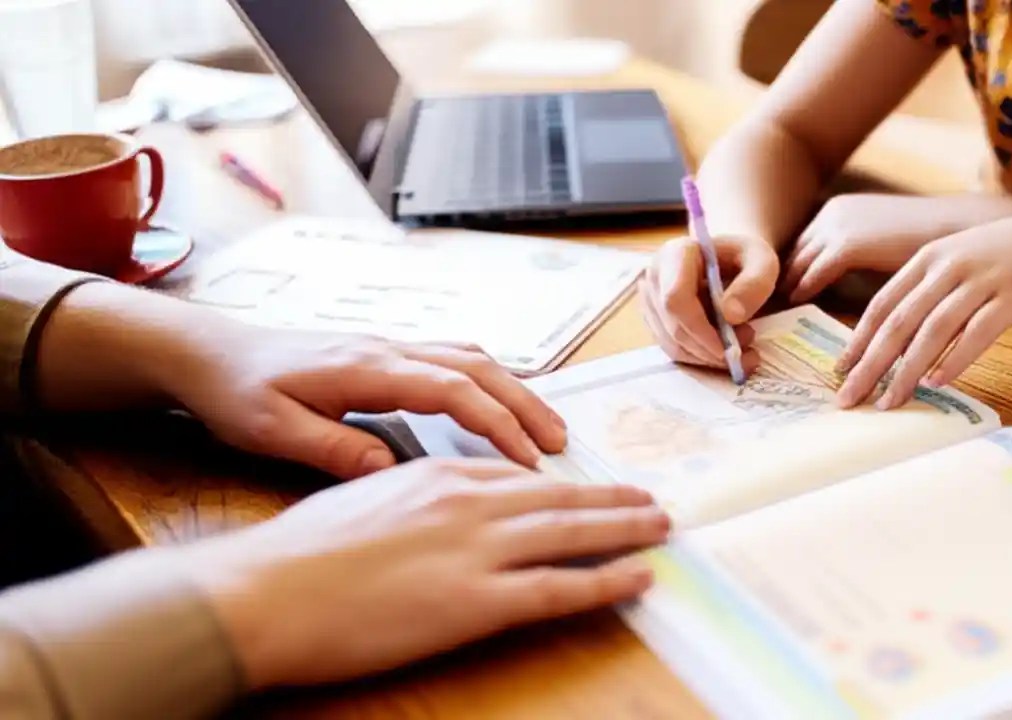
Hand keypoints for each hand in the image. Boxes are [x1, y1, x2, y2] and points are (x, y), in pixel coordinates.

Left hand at [169, 328, 565, 477]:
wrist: (210, 353)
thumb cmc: (237, 392)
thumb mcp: (274, 431)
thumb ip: (335, 449)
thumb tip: (394, 469)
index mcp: (367, 367)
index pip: (452, 390)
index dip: (497, 423)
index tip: (528, 460)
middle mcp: (388, 348)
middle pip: (477, 366)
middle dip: (524, 403)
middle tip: (559, 444)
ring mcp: (389, 346)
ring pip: (470, 357)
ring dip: (513, 390)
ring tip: (544, 428)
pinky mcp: (385, 354)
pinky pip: (452, 359)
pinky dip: (488, 381)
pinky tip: (498, 405)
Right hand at [182, 458, 669, 688]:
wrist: (265, 593)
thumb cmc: (297, 555)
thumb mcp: (360, 501)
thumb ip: (407, 497)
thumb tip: (429, 508)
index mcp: (438, 476)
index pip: (517, 477)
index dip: (561, 486)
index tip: (589, 490)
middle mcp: (468, 502)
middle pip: (560, 497)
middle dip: (612, 499)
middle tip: (651, 501)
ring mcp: (477, 549)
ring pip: (573, 531)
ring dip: (626, 529)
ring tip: (661, 528)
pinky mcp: (477, 601)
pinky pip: (560, 587)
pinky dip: (607, 580)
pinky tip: (638, 577)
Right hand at [640, 234, 777, 368]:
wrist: (729, 258)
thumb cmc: (744, 256)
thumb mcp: (762, 261)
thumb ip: (755, 283)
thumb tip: (731, 316)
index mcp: (675, 254)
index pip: (675, 298)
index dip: (699, 328)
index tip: (728, 348)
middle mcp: (655, 277)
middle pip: (673, 326)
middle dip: (710, 348)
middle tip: (745, 351)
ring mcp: (651, 301)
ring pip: (673, 344)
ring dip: (708, 356)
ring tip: (741, 346)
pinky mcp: (656, 320)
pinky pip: (674, 349)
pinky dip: (701, 357)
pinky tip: (725, 350)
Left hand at [781, 194, 966, 303]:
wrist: (961, 225)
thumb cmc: (928, 236)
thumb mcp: (882, 238)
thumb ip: (861, 250)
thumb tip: (845, 270)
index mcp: (841, 209)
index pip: (804, 243)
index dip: (792, 267)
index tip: (784, 289)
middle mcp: (833, 213)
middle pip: (796, 251)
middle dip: (783, 276)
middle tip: (771, 300)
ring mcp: (839, 226)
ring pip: (801, 262)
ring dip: (790, 285)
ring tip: (781, 307)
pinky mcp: (849, 244)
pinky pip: (815, 271)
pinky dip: (806, 287)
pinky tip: (798, 302)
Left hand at [834, 213, 1011, 408]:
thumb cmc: (998, 261)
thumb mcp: (952, 264)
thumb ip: (922, 295)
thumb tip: (887, 342)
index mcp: (927, 260)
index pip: (882, 304)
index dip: (858, 339)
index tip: (840, 371)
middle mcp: (948, 267)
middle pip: (898, 321)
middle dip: (870, 364)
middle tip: (850, 396)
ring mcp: (981, 281)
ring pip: (933, 331)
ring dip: (907, 371)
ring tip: (890, 402)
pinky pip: (977, 333)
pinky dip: (955, 360)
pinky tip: (937, 384)